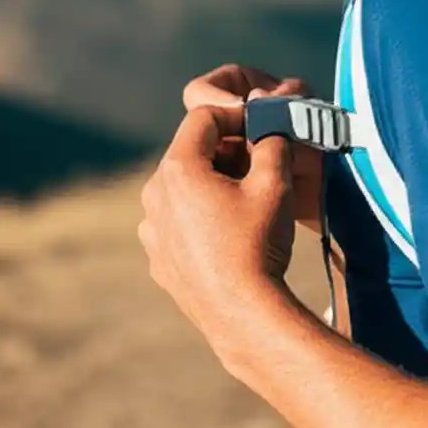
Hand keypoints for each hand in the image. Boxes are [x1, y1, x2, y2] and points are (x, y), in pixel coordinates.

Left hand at [139, 105, 294, 343]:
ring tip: (247, 204)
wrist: (242, 313)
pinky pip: (178, 224)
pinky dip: (201, 219)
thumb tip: (271, 128)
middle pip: (191, 153)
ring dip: (212, 186)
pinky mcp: (158, 258)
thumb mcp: (275, 184)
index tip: (261, 126)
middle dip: (226, 152)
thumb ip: (273, 143)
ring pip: (183, 189)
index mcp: (178, 168)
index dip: (236, 115)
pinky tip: (230, 236)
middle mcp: (154, 194)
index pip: (204, 117)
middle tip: (260, 164)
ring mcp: (152, 229)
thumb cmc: (258, 244)